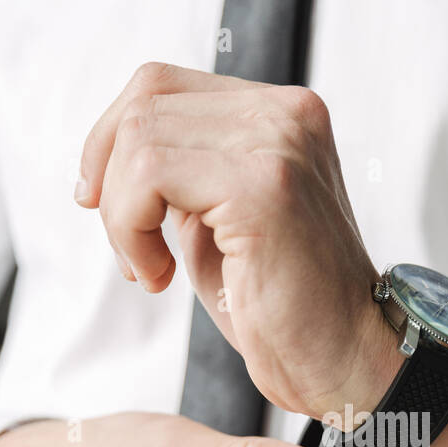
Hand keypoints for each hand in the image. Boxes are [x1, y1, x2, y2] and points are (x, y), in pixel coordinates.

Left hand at [75, 62, 401, 420]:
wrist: (344, 360)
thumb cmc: (282, 304)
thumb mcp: (222, 216)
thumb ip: (184, 168)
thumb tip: (108, 147)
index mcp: (284, 114)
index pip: (161, 85)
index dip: (112, 140)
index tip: (103, 203)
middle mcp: (288, 114)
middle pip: (145, 101)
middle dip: (110, 180)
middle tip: (132, 251)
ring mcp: (278, 143)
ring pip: (139, 137)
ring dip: (121, 216)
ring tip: (151, 269)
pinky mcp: (261, 185)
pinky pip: (148, 178)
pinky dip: (132, 232)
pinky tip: (161, 277)